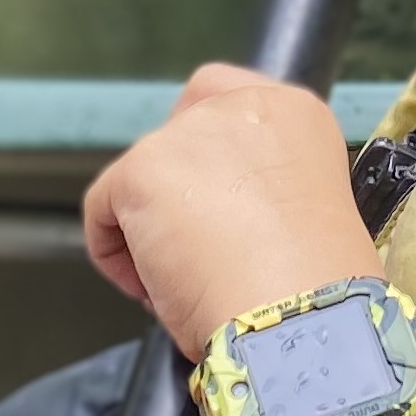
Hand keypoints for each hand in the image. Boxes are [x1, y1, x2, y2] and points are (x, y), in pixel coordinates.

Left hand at [82, 62, 376, 352]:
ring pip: (140, 180)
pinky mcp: (142, 168)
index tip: (212, 205)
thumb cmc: (312, 292)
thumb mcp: (302, 215)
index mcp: (292, 116)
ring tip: (191, 283)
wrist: (299, 315)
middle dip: (176, 196)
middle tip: (201, 254)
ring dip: (151, 232)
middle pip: (175, 139)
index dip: (205, 155)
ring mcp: (187, 134)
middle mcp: (241, 107)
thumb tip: (215, 214)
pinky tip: (159, 290)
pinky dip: (117, 257)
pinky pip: (104, 211)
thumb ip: (258, 190)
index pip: (221, 100)